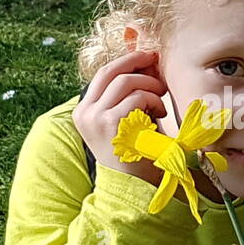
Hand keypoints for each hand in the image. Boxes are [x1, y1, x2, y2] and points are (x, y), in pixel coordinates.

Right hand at [72, 51, 169, 187]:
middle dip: (137, 62)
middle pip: (111, 71)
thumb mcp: (123, 121)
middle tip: (156, 62)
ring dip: (150, 87)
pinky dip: (153, 101)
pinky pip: (137, 97)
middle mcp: (85, 112)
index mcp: (84, 111)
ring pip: (126, 82)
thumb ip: (126, 96)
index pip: (103, 74)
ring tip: (160, 102)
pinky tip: (160, 115)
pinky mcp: (112, 123)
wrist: (131, 187)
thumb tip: (145, 63)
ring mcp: (96, 118)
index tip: (146, 57)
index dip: (126, 60)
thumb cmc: (134, 154)